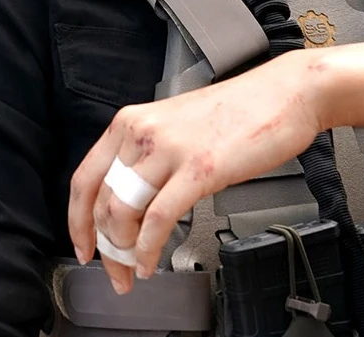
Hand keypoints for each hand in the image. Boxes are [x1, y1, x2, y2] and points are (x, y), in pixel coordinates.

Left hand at [66, 52, 323, 292]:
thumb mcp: (177, 127)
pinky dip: (149, 249)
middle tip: (114, 271)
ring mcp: (170, 149)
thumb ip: (149, 157)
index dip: (78, 221)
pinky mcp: (199, 169)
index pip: (85, 178)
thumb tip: (130, 203)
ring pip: (122, 212)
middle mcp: (143, 132)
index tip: (84, 245)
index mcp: (133, 122)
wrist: (285, 94)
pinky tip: (153, 262)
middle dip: (103, 246)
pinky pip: (159, 219)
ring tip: (134, 270)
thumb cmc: (240, 111)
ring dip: (123, 252)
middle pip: (101, 202)